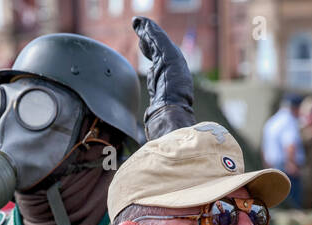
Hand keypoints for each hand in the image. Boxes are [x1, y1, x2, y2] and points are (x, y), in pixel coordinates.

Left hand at [133, 16, 194, 140]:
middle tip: (138, 25)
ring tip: (138, 22)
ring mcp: (173, 60)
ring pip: (157, 40)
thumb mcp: (155, 106)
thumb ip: (152, 100)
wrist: (173, 113)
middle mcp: (173, 65)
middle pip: (158, 47)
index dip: (150, 49)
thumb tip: (148, 109)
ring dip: (148, 30)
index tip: (142, 42)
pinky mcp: (170, 55)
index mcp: (170, 76)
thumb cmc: (165, 115)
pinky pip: (157, 39)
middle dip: (148, 35)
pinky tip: (141, 24)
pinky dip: (149, 30)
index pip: (159, 58)